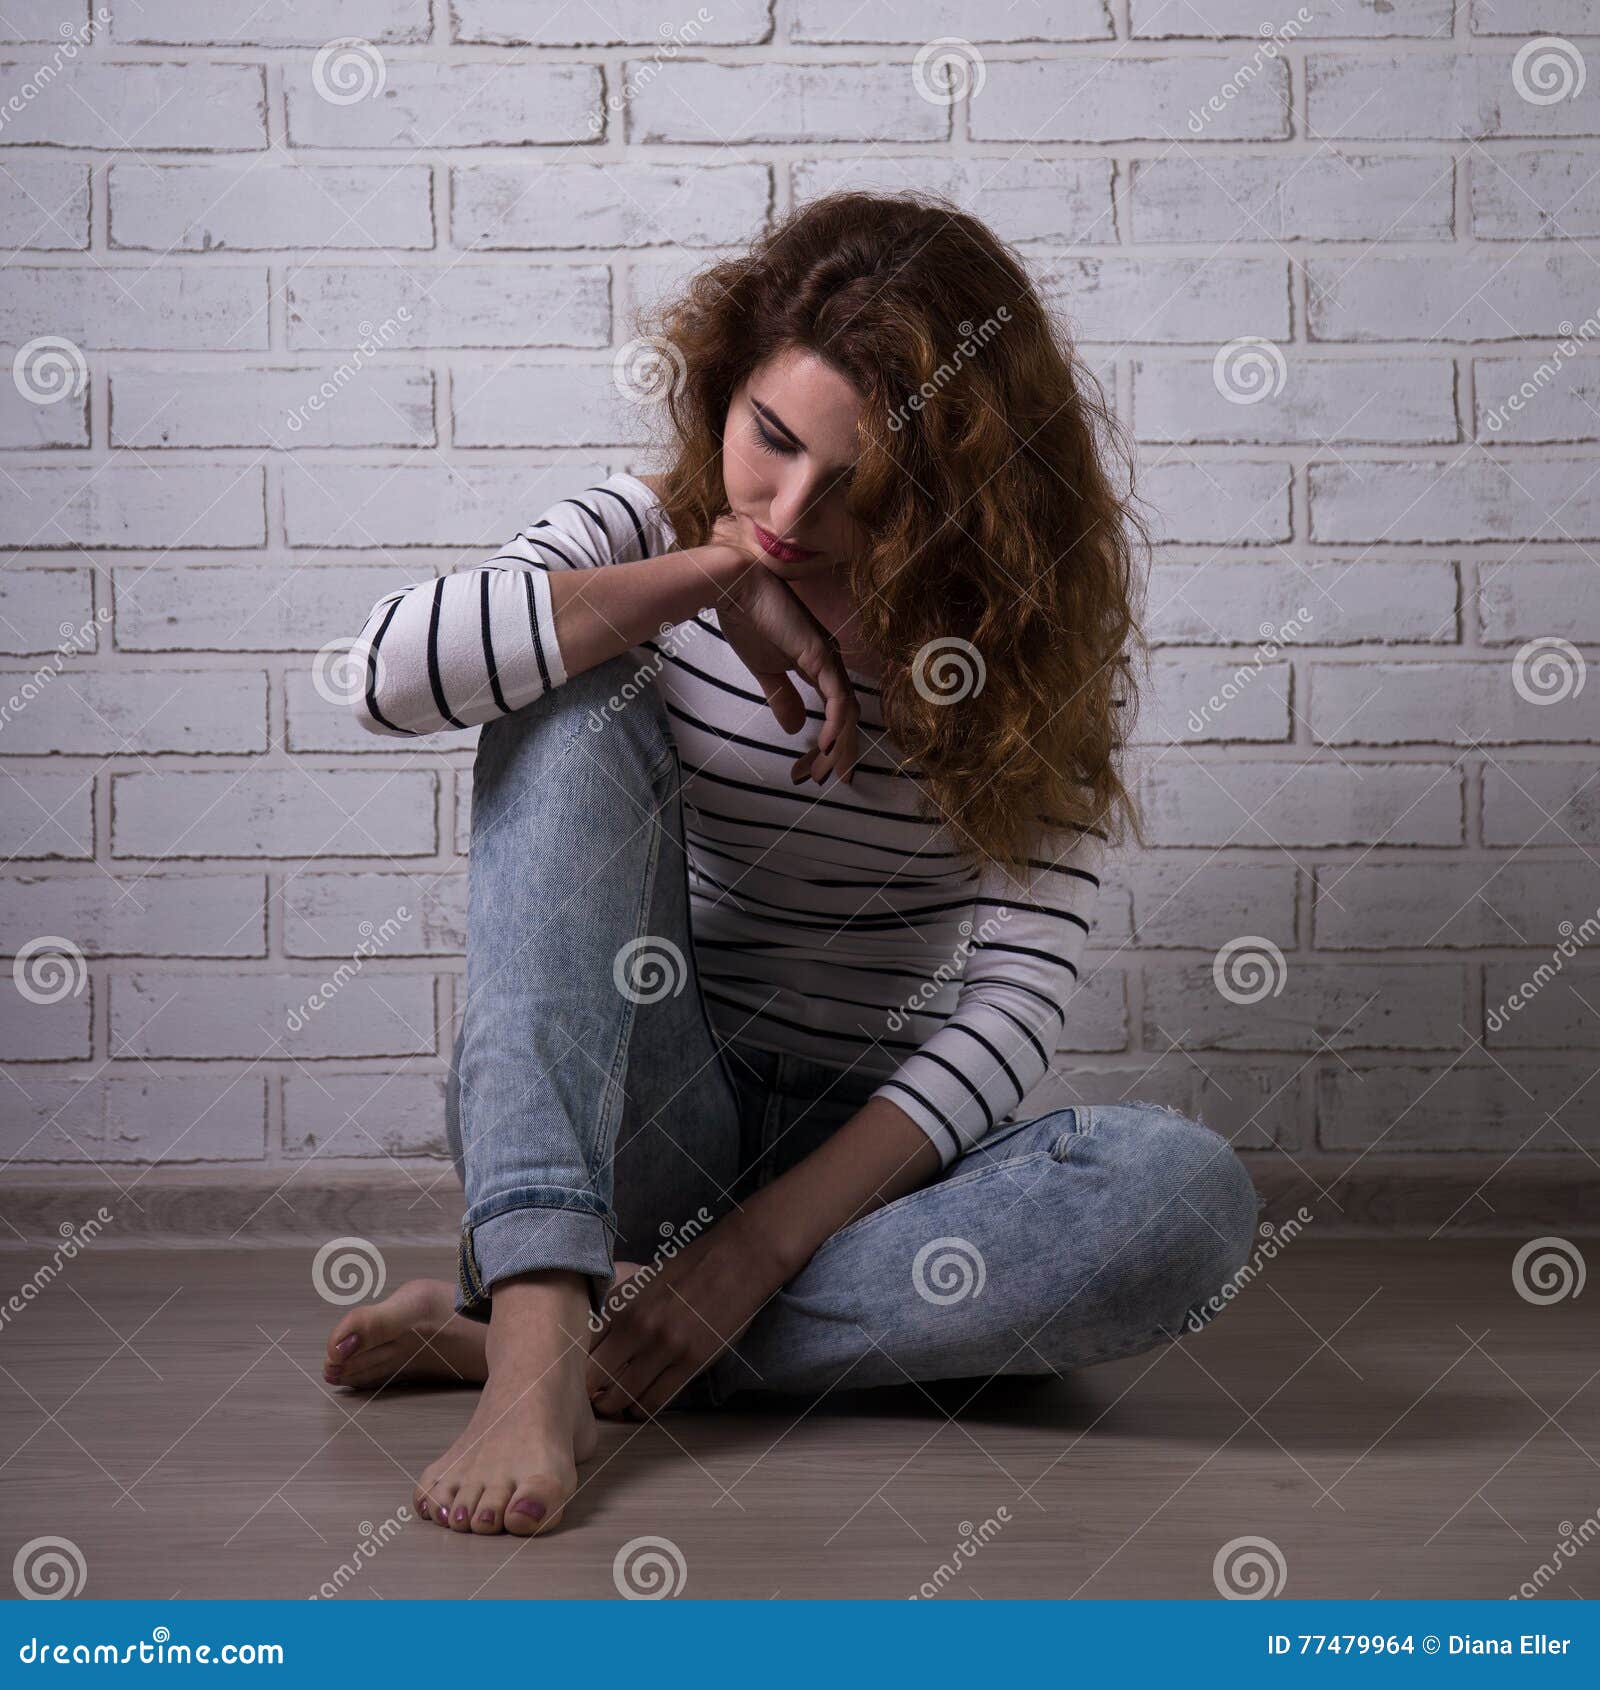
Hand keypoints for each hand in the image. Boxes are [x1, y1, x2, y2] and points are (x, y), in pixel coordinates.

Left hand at [585, 1210, 786, 1417]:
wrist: (736, 1261)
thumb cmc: (690, 1268)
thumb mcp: (643, 1279)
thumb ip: (617, 1306)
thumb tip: (593, 1336)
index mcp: (621, 1303)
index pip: (579, 1348)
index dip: (574, 1367)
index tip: (578, 1375)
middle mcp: (636, 1326)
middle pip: (593, 1379)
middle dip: (590, 1393)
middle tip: (593, 1398)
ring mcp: (663, 1347)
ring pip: (621, 1396)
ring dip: (615, 1406)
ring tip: (617, 1405)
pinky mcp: (689, 1363)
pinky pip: (654, 1402)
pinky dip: (642, 1410)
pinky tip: (640, 1406)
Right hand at [709, 512, 859, 785]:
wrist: (735, 588)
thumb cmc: (748, 620)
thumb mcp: (766, 671)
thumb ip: (782, 698)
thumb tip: (794, 728)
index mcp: (820, 667)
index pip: (836, 713)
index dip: (829, 744)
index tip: (813, 770)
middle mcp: (832, 665)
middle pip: (847, 718)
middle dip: (837, 753)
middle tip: (822, 780)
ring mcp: (829, 659)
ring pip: (847, 713)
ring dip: (838, 746)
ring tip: (825, 772)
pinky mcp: (820, 656)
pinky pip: (837, 698)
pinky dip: (835, 725)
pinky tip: (826, 747)